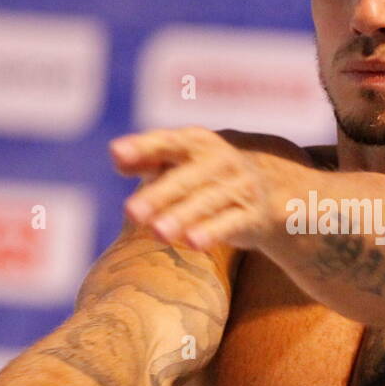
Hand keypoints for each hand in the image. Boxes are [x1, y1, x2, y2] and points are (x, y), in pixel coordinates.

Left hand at [112, 127, 285, 251]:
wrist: (268, 189)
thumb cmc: (206, 175)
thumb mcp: (179, 161)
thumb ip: (147, 158)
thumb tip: (116, 156)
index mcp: (197, 142)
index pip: (168, 142)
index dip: (143, 147)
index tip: (118, 154)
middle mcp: (220, 161)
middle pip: (185, 178)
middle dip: (158, 195)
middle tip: (131, 212)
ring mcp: (238, 187)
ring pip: (207, 202)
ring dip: (182, 216)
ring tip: (158, 232)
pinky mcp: (252, 215)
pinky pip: (231, 223)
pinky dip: (212, 232)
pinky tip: (192, 243)